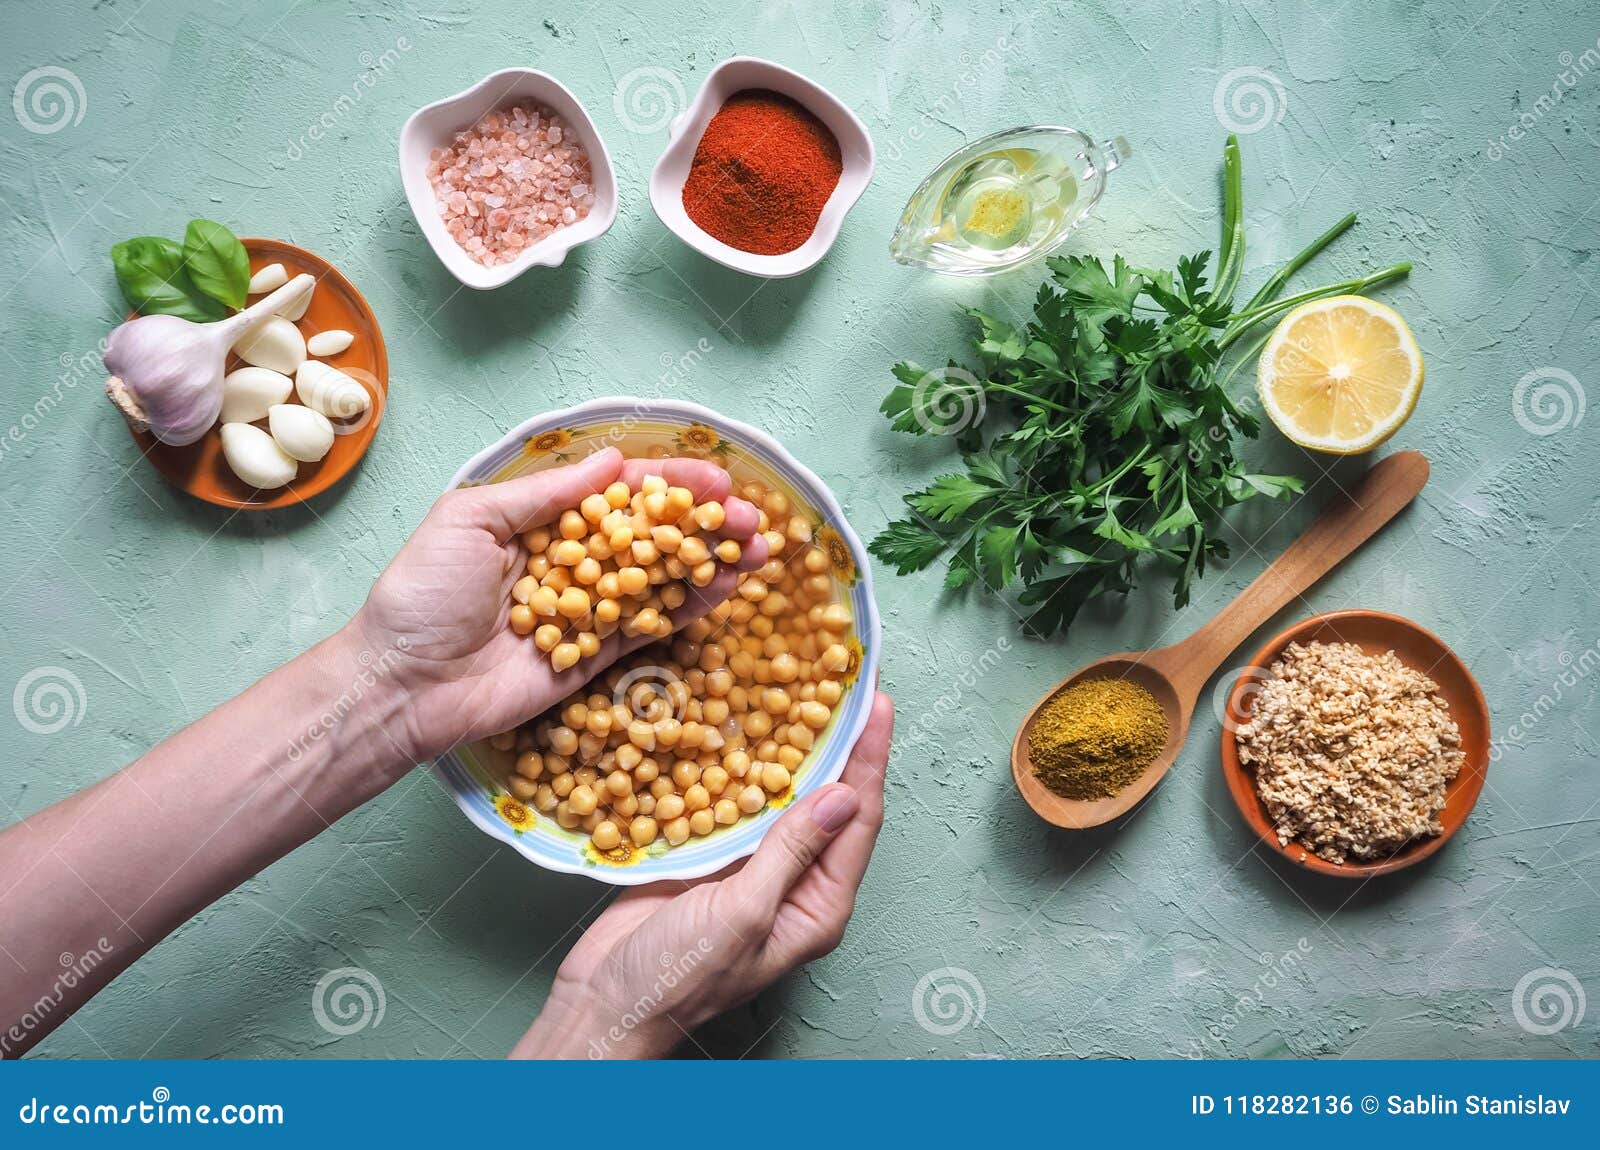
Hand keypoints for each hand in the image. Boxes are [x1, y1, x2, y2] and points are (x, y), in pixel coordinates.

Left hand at [353, 446, 767, 761]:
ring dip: (714, 561)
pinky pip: (654, 626)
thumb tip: (613, 460)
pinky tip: (733, 585)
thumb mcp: (471, 519)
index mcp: (541, 523)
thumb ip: (545, 494)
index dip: (669, 486)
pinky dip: (694, 605)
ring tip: (762, 546)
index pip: (619, 496)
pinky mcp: (597, 656)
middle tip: (753, 516)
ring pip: (664, 579)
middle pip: (652, 536)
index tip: (716, 479)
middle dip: (706, 523)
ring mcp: (589, 610)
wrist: (403, 684)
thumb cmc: (421, 594)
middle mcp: (573, 563)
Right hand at [513, 692, 893, 1058]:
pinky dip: (741, 762)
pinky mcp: (712, 854)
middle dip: (837, 742)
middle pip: (827, 800)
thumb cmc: (679, 975)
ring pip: (782, 794)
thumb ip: (791, 853)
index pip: (858, 819)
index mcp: (819, 906)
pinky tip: (740, 724)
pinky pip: (737, 799)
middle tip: (844, 681)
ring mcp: (753, 866)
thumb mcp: (743, 913)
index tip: (875, 702)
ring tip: (801, 689)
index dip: (869, 758)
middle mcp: (795, 883)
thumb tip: (843, 794)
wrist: (607, 999)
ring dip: (790, 745)